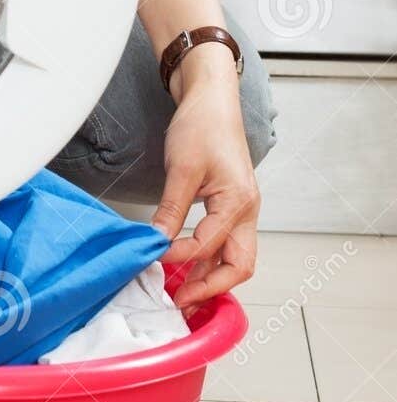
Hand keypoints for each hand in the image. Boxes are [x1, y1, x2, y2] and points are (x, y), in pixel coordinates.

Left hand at [151, 63, 259, 308]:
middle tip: (179, 301)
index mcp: (239, 202)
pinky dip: (207, 260)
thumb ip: (171, 210)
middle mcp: (247, 212)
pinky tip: (185, 267)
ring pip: (234, 258)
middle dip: (211, 287)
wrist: (212, 100)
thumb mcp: (182, 169)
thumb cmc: (202, 126)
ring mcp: (242, 211)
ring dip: (209, 278)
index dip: (181, 257)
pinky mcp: (230, 208)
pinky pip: (224, 244)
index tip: (154, 260)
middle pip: (239, 265)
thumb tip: (157, 242)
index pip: (210, 244)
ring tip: (179, 292)